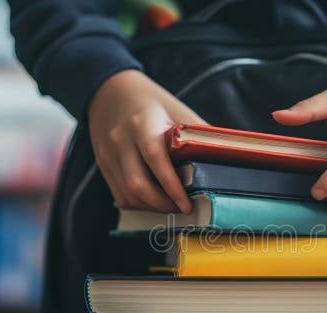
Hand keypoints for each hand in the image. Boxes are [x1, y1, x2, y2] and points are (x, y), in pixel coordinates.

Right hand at [88, 70, 206, 212]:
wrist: (111, 91)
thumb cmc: (152, 103)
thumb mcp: (177, 112)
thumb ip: (196, 137)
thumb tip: (223, 163)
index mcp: (142, 123)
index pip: (155, 159)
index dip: (172, 186)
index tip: (188, 204)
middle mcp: (120, 140)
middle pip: (138, 185)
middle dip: (163, 204)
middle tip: (183, 208)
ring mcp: (108, 154)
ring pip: (128, 195)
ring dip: (152, 207)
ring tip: (171, 205)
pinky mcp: (103, 165)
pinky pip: (120, 195)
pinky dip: (139, 204)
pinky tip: (155, 200)